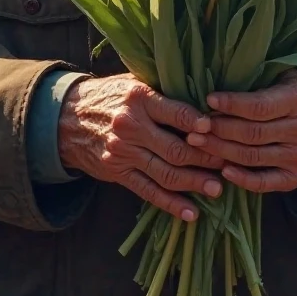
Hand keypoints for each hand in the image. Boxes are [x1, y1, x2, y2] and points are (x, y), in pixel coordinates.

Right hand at [58, 74, 223, 219]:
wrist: (69, 117)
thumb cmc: (111, 95)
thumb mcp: (134, 82)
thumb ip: (163, 91)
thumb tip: (204, 99)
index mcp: (139, 98)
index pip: (176, 113)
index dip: (199, 124)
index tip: (219, 130)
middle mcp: (131, 126)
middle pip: (176, 149)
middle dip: (205, 159)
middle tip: (227, 164)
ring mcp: (123, 152)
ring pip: (165, 173)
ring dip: (194, 183)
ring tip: (217, 189)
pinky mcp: (118, 172)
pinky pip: (148, 192)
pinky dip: (171, 204)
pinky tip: (191, 213)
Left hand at [186, 70, 296, 193]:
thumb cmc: (282, 87)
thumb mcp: (274, 74)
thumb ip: (251, 84)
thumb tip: (211, 97)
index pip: (260, 107)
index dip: (232, 105)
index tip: (209, 100)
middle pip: (254, 134)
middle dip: (220, 130)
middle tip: (196, 127)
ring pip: (254, 157)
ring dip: (222, 151)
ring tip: (199, 143)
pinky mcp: (295, 176)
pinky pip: (265, 183)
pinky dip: (242, 179)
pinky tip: (223, 170)